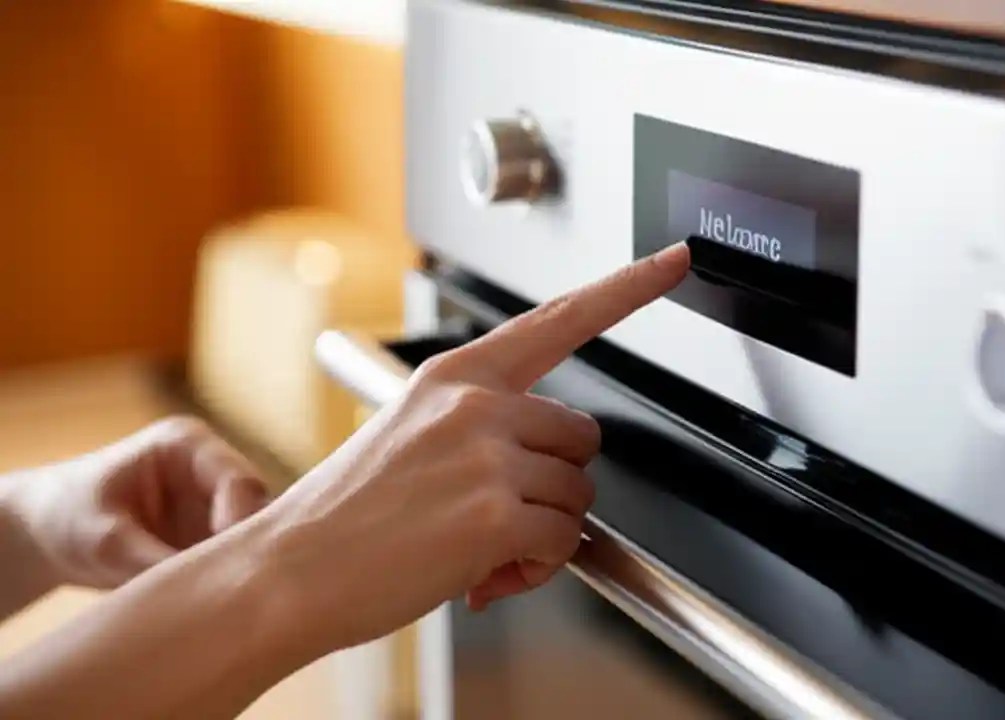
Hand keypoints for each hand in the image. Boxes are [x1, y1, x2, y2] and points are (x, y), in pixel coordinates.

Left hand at [7, 416, 269, 589]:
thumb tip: (207, 593)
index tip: (223, 569)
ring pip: (258, 535)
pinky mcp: (216, 532)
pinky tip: (218, 603)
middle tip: (231, 591)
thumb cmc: (66, 518)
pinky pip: (241, 556)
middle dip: (248, 550)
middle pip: (260, 507)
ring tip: (222, 600)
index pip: (239, 480)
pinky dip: (232, 579)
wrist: (45, 532)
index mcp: (188, 444)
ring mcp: (218, 501)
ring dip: (243, 567)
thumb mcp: (105, 543)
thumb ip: (157, 561)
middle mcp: (213, 468)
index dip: (240, 524)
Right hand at [252, 243, 689, 651]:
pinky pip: (562, 543)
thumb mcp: (407, 437)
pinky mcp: (496, 511)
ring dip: (543, 533)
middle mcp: (476, 403)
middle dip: (555, 484)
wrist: (287, 572)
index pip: (561, 318)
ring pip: (577, 495)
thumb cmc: (345, 515)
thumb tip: (542, 478)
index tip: (674, 260)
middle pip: (581, 437)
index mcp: (456, 374)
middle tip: (501, 518)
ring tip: (481, 550)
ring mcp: (488, 453)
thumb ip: (481, 436)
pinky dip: (536, 569)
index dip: (629, 288)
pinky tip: (485, 574)